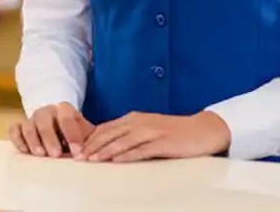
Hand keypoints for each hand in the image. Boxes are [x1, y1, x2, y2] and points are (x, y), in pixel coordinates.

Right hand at [8, 102, 93, 158]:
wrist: (61, 128)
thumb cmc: (75, 134)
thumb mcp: (86, 134)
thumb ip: (90, 141)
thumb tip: (90, 153)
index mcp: (64, 110)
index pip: (66, 118)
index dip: (72, 134)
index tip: (77, 152)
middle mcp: (47, 112)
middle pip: (44, 121)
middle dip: (50, 138)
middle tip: (57, 155)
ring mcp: (32, 119)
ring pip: (28, 125)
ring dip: (33, 140)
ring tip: (40, 154)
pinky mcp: (20, 128)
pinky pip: (14, 129)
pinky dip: (18, 139)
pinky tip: (25, 151)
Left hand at [79, 111, 230, 162]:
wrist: (203, 130)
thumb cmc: (174, 133)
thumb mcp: (148, 130)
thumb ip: (130, 135)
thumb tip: (108, 148)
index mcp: (134, 118)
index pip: (106, 128)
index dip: (89, 139)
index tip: (75, 150)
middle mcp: (140, 122)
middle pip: (110, 133)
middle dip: (92, 145)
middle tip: (77, 157)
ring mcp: (152, 131)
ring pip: (123, 140)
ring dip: (105, 150)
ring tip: (91, 160)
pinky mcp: (163, 142)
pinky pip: (142, 149)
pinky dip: (128, 154)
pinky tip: (117, 161)